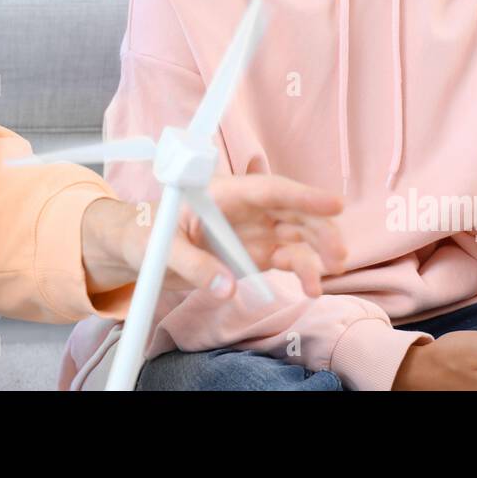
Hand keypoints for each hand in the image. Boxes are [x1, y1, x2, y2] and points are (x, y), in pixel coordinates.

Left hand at [80, 174, 346, 299]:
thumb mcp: (161, 248)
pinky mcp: (257, 253)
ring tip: (326, 277)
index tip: (334, 204)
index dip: (303, 195)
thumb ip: (192, 265)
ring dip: (317, 252)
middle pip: (293, 211)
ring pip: (298, 235)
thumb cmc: (147, 235)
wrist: (140, 248)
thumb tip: (226, 287)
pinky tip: (312, 288)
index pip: (270, 189)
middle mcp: (247, 209)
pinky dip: (304, 272)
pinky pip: (289, 259)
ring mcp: (256, 230)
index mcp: (225, 192)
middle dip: (319, 230)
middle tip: (336, 255)